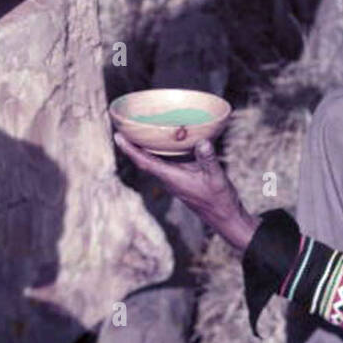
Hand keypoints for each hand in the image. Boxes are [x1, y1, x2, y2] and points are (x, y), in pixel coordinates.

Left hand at [114, 131, 259, 251]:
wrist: (224, 217)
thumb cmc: (219, 199)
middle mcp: (168, 178)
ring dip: (143, 146)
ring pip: (153, 160)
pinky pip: (164, 161)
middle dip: (131, 144)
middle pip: (143, 159)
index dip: (129, 149)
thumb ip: (208, 159)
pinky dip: (160, 149)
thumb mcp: (216, 177)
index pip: (144, 162)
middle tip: (121, 125)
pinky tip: (164, 138)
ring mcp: (174, 179)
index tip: (117, 136)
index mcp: (171, 178)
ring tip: (136, 128)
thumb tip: (202, 141)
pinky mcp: (181, 178)